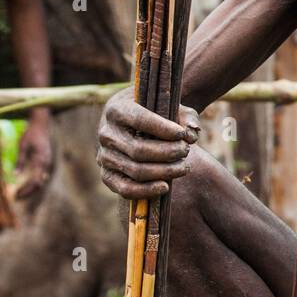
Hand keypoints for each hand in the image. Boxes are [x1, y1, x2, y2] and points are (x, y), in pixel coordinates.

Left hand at [14, 119, 52, 203]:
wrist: (41, 125)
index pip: (35, 181)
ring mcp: (47, 163)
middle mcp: (46, 163)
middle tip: (16, 197)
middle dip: (28, 192)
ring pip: (41, 181)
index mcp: (41, 160)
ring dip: (31, 188)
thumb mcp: (22, 146)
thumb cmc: (30, 134)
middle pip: (39, 184)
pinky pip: (41, 176)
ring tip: (19, 193)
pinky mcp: (46, 162)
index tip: (16, 195)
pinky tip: (25, 185)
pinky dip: (34, 182)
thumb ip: (20, 161)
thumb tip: (14, 175)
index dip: (26, 190)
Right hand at [97, 85, 200, 199]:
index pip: (140, 120)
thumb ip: (186, 116)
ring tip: (184, 167)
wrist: (135, 121)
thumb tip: (192, 133)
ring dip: (163, 172)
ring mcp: (104, 156)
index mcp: (117, 109)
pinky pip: (124, 189)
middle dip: (167, 153)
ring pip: (135, 170)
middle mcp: (106, 133)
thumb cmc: (157, 111)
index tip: (182, 135)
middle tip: (185, 151)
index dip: (163, 129)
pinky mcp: (107, 175)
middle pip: (138, 150)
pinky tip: (165, 187)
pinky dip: (146, 191)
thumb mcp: (171, 105)